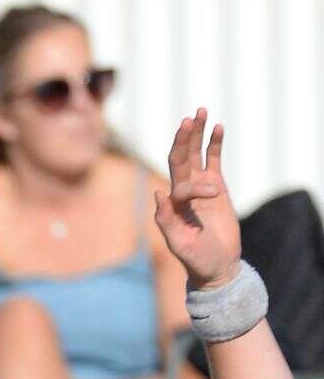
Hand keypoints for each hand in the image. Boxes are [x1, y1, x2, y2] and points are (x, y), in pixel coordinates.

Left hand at [155, 112, 240, 290]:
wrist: (217, 267)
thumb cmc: (197, 260)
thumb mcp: (180, 245)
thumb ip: (166, 222)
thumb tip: (158, 193)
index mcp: (172, 205)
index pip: (180, 182)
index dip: (194, 184)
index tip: (214, 195)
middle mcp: (183, 192)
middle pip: (180, 158)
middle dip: (184, 138)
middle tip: (189, 118)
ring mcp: (200, 187)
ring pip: (195, 154)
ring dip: (197, 133)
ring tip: (201, 111)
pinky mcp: (217, 187)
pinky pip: (214, 160)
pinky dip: (215, 144)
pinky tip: (218, 127)